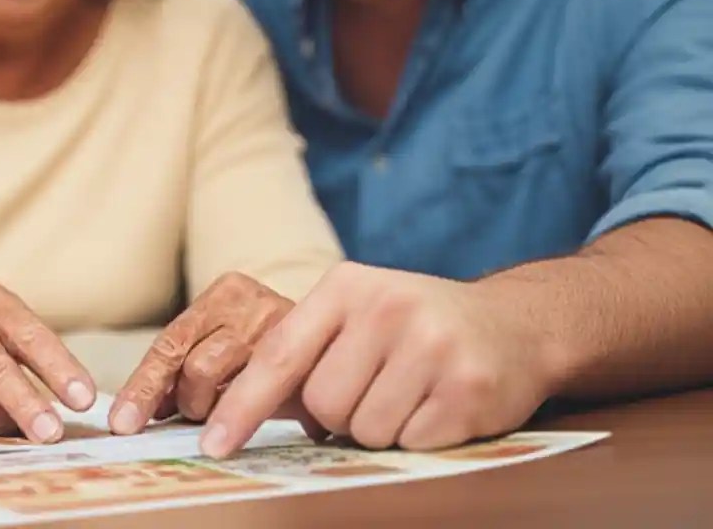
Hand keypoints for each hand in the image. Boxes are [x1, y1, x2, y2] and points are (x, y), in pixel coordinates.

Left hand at [109, 273, 292, 434]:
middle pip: (191, 364)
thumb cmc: (274, 350)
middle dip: (184, 403)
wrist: (347, 339)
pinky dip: (242, 419)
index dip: (143, 387)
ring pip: (220, 380)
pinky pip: (258, 399)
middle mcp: (254, 302)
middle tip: (190, 418)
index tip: (123, 422)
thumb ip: (186, 368)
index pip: (171, 341)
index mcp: (227, 291)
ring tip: (231, 414)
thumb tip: (137, 414)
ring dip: (215, 412)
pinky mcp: (310, 359)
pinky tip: (246, 423)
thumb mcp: (224, 347)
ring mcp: (284, 327)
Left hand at [200, 263, 563, 457]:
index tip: (214, 444)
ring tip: (412, 391)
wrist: (518, 323)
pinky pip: (412, 443)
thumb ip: (306, 352)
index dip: (243, 406)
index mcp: (349, 287)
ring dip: (382, 427)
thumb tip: (235, 411)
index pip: (279, 355)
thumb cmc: (418, 327)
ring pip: (365, 430)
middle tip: (378, 386)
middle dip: (342, 413)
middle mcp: (388, 308)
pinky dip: (420, 437)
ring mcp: (432, 346)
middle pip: (323, 404)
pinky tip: (441, 404)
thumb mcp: (360, 315)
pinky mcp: (468, 388)